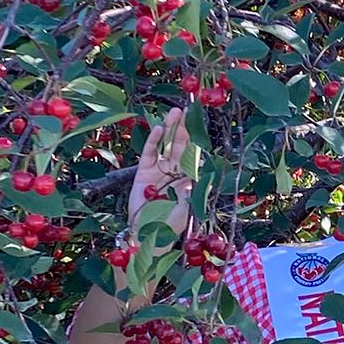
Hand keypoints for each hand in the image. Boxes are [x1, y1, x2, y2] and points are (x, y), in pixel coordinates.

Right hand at [128, 107, 196, 242]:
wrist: (147, 234)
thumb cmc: (169, 225)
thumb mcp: (184, 211)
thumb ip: (188, 196)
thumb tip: (194, 181)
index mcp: (188, 178)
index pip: (194, 155)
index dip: (196, 139)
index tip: (199, 124)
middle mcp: (175, 171)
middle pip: (180, 145)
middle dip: (183, 128)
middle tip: (186, 109)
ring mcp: (159, 170)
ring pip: (166, 146)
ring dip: (169, 129)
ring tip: (174, 112)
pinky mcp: (143, 173)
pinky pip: (150, 154)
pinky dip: (154, 142)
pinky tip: (158, 130)